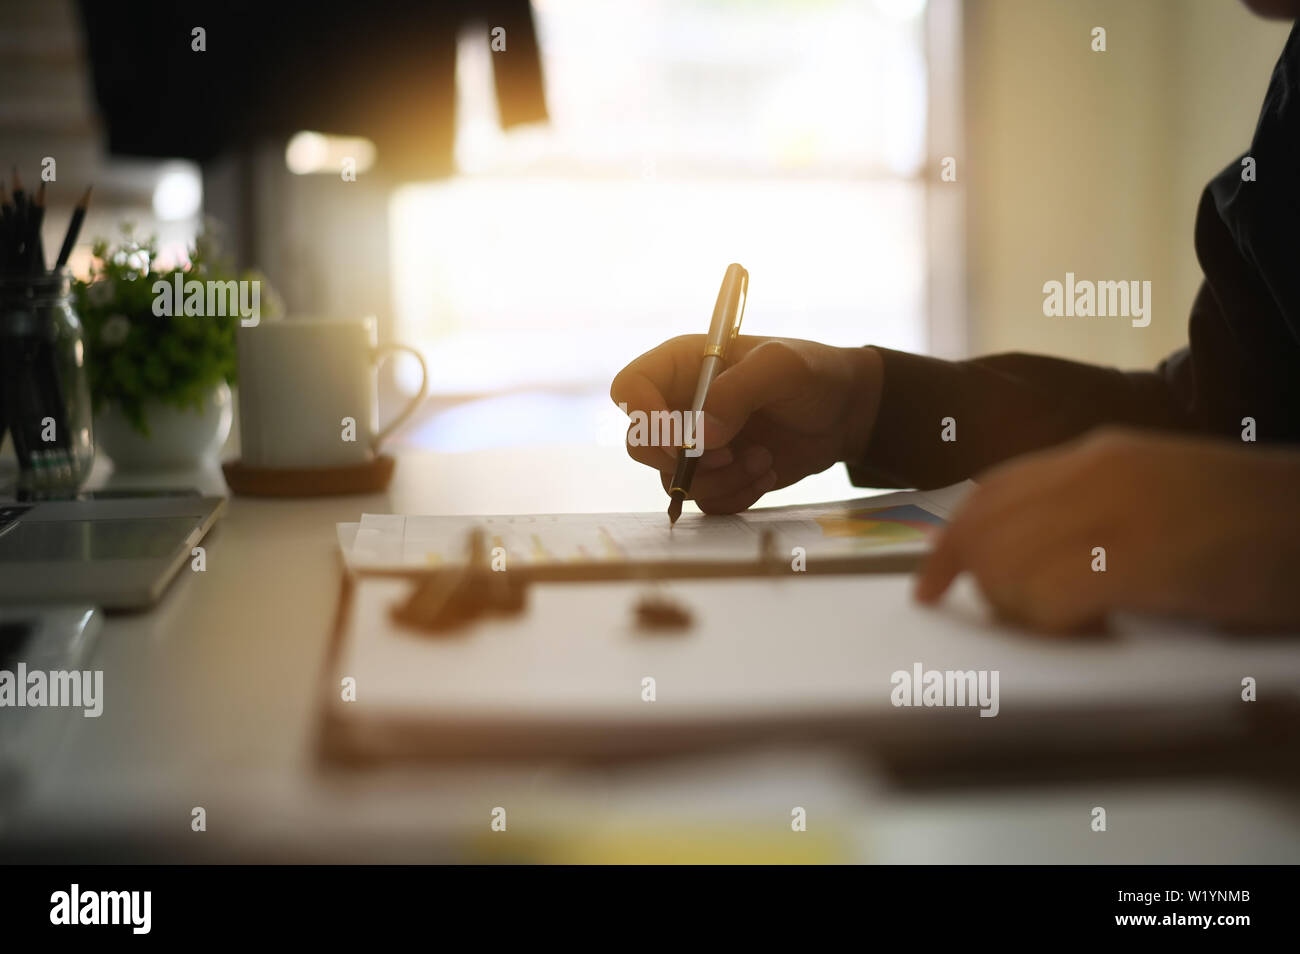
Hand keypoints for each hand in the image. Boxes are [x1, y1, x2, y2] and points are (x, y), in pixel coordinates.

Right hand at [610, 336, 882, 512]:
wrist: (846, 412)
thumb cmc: (813, 374)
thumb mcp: (781, 367)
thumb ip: (737, 392)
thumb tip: (699, 438)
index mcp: (682, 366)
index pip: (630, 389)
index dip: (644, 417)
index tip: (681, 441)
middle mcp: (680, 406)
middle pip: (641, 445)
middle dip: (684, 462)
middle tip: (729, 454)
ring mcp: (696, 445)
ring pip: (675, 481)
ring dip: (721, 480)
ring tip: (764, 459)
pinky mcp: (717, 476)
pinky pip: (706, 501)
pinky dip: (736, 496)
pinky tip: (767, 473)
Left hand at [915, 428, 1299, 630]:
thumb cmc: (1251, 526)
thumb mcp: (1158, 497)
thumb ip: (1088, 511)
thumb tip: (1018, 555)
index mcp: (1097, 456)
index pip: (988, 494)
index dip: (949, 547)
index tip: (929, 590)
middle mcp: (1097, 473)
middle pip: (983, 532)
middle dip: (985, 588)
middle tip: (1030, 620)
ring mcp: (1118, 510)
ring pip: (1006, 567)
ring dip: (1028, 613)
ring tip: (1083, 624)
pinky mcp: (1141, 556)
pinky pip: (1051, 598)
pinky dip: (1061, 629)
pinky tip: (1105, 632)